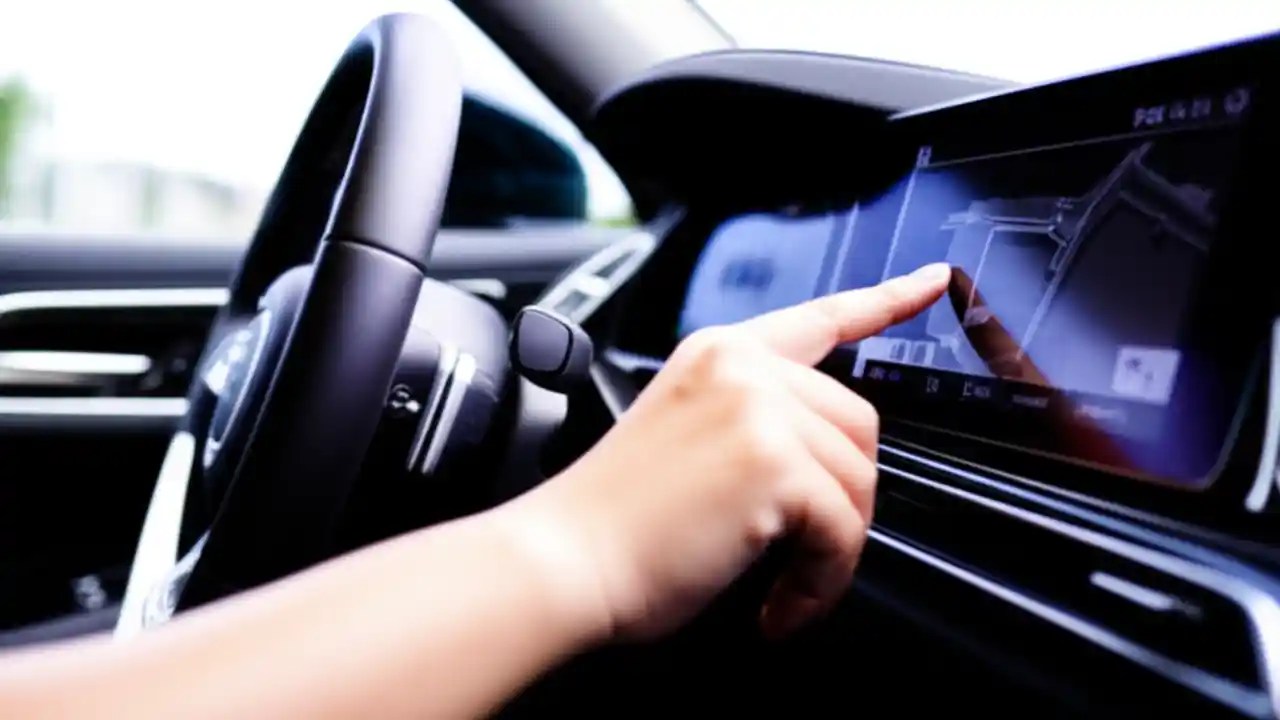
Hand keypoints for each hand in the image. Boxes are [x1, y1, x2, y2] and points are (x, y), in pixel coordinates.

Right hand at [508, 263, 949, 642]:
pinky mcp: (774, 461)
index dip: (886, 300)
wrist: (564, 561)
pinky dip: (821, 583)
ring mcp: (759, 406)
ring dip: (829, 550)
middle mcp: (743, 367)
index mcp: (720, 354)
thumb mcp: (685, 438)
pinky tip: (778, 604)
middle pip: (857, 426)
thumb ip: (753, 423)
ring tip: (777, 583)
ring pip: (857, 482)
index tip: (932, 281)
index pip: (820, 318)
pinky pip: (843, 530)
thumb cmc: (613, 521)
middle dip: (841, 499)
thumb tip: (826, 462)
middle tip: (798, 552)